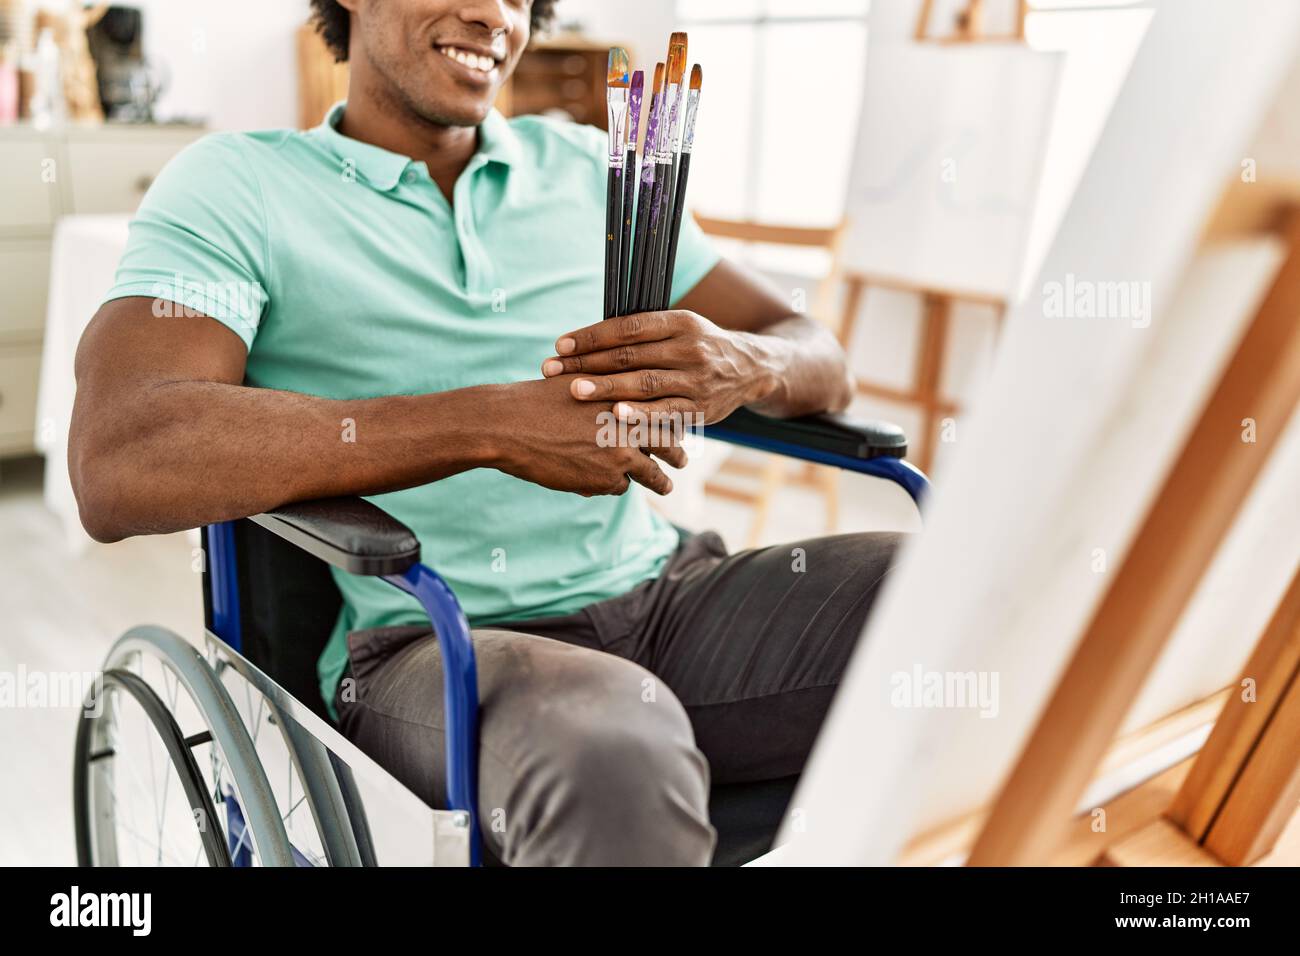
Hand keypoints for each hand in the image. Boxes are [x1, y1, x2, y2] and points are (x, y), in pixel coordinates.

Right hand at [482, 375, 686, 496]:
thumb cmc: (539, 400)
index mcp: (624, 395)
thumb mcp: (580, 383)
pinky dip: (614, 485)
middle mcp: (628, 423)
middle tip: (683, 460)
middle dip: (676, 454)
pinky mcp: (605, 478)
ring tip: (666, 486)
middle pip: (666, 443)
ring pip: (650, 473)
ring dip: (659, 481)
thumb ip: (607, 392)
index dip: (672, 420)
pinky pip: (620, 486)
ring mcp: (620, 453)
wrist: (510, 425)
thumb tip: (626, 398)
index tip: (678, 427)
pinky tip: (603, 483)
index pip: (662, 409)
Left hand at [541, 310, 775, 425]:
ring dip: (605, 387)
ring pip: (645, 383)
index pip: (628, 326)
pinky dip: (639, 414)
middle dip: (586, 362)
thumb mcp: (680, 327)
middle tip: (552, 369)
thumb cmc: (700, 345)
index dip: (592, 335)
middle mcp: (689, 348)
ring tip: (573, 390)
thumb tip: (589, 336)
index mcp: (680, 321)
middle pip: (630, 355)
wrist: (752, 368)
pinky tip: (615, 415)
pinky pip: (665, 413)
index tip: (560, 344)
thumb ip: (643, 331)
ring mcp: (696, 380)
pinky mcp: (700, 408)